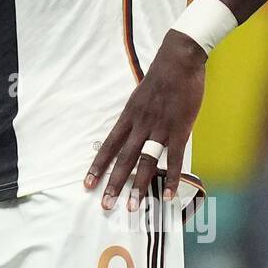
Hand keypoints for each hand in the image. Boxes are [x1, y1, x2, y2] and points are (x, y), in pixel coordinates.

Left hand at [84, 30, 206, 210]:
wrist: (179, 61)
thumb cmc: (161, 77)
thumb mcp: (139, 97)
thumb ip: (135, 116)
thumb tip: (131, 132)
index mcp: (128, 116)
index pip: (109, 145)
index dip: (98, 166)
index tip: (88, 184)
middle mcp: (140, 125)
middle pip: (123, 158)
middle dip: (114, 184)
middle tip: (105, 205)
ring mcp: (160, 128)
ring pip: (145, 161)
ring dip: (138, 185)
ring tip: (133, 206)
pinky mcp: (180, 129)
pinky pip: (175, 157)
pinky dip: (171, 177)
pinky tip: (168, 194)